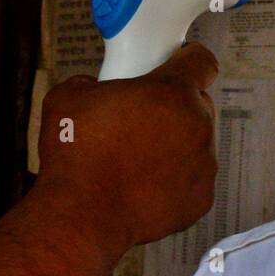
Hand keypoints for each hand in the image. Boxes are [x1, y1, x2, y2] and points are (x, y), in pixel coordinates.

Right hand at [35, 42, 218, 254]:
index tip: (179, 63)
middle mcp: (198, 126)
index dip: (189, 59)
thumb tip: (93, 88)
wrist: (83, 216)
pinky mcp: (202, 198)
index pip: (202, 62)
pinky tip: (144, 185)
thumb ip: (91, 82)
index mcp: (172, 93)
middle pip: (198, 105)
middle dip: (174, 107)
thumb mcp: (69, 97)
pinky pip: (194, 180)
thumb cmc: (76, 156)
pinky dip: (175, 180)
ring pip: (197, 143)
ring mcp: (205, 165)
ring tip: (136, 159)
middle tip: (141, 119)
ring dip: (175, 145)